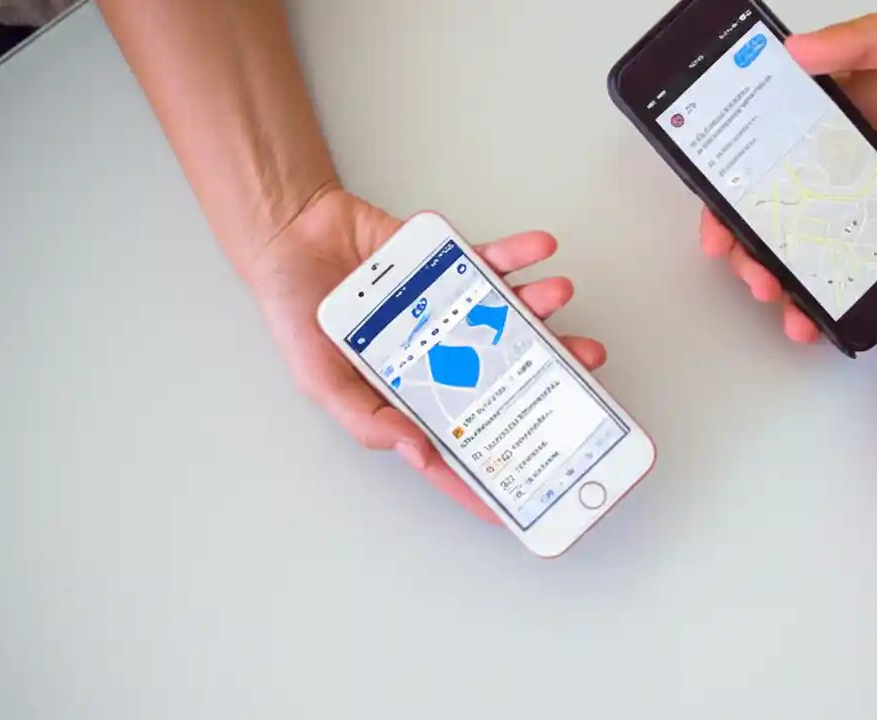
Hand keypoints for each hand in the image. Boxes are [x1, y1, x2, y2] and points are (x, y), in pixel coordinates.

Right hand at [245, 187, 605, 522]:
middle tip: (584, 366)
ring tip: (559, 294)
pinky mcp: (450, 264)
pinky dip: (520, 252)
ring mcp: (451, 309)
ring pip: (510, 313)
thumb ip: (365, 420)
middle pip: (506, 371)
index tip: (536, 487)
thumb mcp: (319, 381)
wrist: (292, 237)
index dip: (494, 469)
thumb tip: (417, 452)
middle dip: (549, 368)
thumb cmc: (300, 314)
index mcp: (411, 394)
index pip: (460, 442)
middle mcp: (442, 355)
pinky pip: (492, 259)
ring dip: (543, 304)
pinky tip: (542, 248)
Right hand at [701, 10, 876, 342]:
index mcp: (804, 117)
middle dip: (750, 256)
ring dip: (785, 283)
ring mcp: (847, 194)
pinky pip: (848, 258)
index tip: (717, 230)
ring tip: (792, 314)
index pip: (746, 162)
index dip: (722, 200)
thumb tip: (796, 50)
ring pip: (800, 246)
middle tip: (758, 281)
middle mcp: (816, 160)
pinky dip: (833, 292)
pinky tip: (824, 319)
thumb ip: (853, 42)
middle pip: (763, 216)